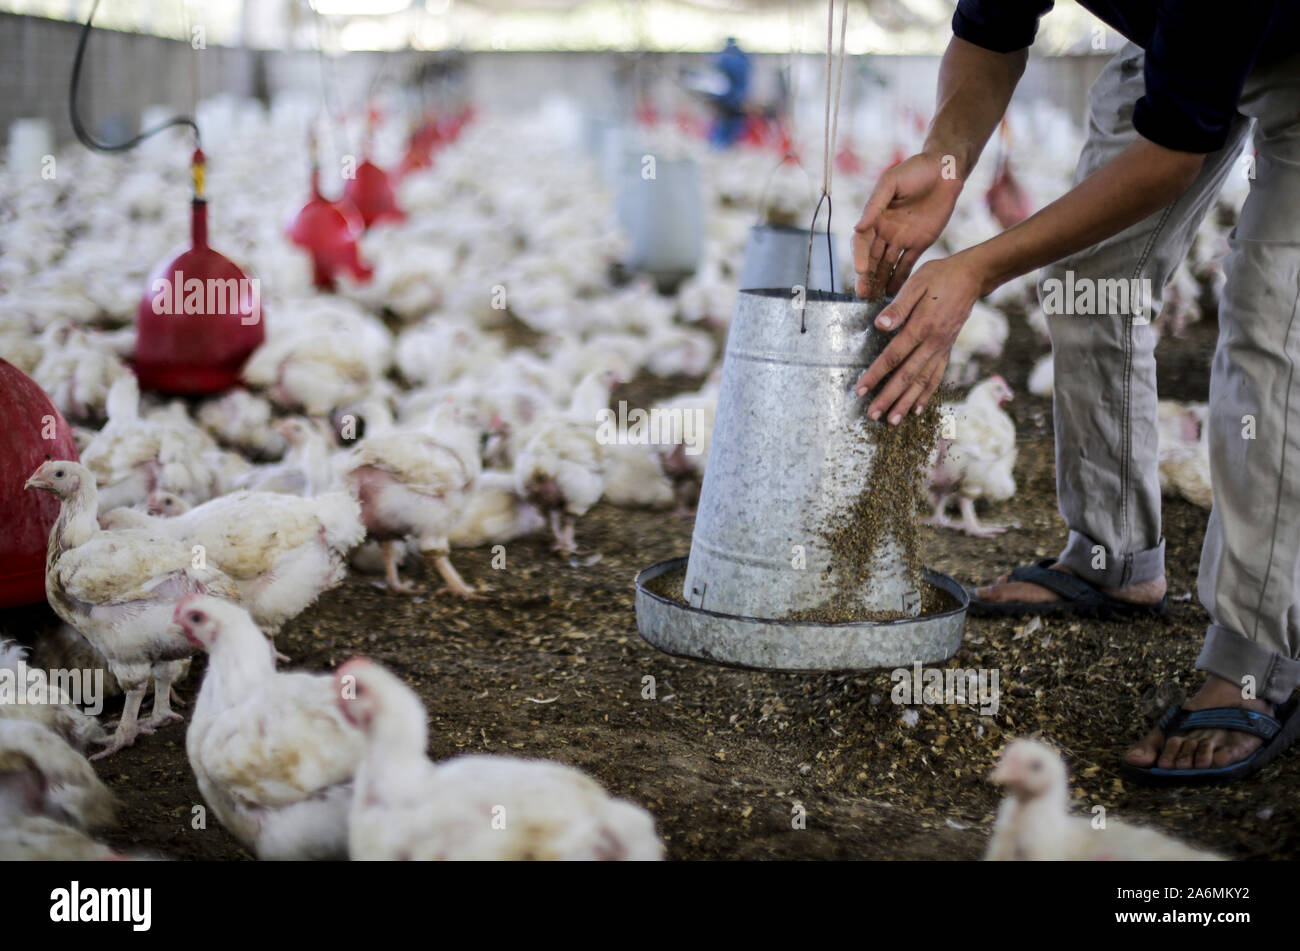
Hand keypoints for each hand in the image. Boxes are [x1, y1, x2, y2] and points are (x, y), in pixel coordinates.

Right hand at [852, 151, 963, 300]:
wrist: (945, 170)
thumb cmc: (915, 169)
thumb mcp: (891, 182)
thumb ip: (875, 203)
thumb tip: (858, 226)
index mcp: (875, 216)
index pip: (862, 241)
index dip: (859, 256)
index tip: (861, 270)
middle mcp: (885, 230)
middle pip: (871, 258)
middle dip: (866, 277)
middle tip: (863, 295)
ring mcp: (901, 238)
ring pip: (887, 264)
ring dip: (880, 281)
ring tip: (875, 300)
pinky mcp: (919, 243)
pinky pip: (907, 264)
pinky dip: (900, 278)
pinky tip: (894, 294)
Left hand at [853, 252, 984, 422]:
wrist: (971, 277)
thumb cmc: (940, 276)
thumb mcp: (917, 283)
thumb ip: (898, 306)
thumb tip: (880, 325)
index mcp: (921, 326)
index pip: (893, 356)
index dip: (875, 374)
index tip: (860, 389)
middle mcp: (932, 343)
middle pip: (907, 376)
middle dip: (888, 397)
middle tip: (872, 415)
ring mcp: (942, 349)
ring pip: (923, 382)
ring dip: (907, 403)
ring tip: (893, 421)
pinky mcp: (947, 350)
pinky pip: (936, 376)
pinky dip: (926, 394)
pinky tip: (917, 409)